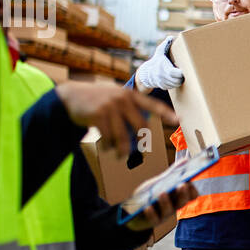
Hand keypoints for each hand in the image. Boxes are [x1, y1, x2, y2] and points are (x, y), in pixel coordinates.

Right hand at [56, 81, 177, 153]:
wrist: (71, 96)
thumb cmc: (97, 100)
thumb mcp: (115, 96)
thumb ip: (129, 108)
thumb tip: (142, 131)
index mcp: (130, 95)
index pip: (152, 105)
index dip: (165, 113)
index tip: (178, 120)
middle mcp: (122, 99)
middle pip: (140, 126)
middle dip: (140, 141)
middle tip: (137, 149)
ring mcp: (110, 106)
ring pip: (123, 135)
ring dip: (121, 148)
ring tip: (120, 154)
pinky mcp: (98, 115)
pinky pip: (108, 137)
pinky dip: (108, 145)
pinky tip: (106, 146)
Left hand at [125, 180, 198, 231]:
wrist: (133, 210)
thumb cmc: (149, 194)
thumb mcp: (160, 181)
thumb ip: (172, 173)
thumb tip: (185, 160)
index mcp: (177, 197)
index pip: (191, 195)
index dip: (192, 189)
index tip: (190, 180)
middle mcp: (173, 206)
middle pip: (182, 202)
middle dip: (183, 194)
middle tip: (182, 185)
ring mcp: (163, 215)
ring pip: (169, 210)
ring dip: (166, 202)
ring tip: (162, 193)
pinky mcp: (152, 221)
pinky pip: (154, 219)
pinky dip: (151, 213)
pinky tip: (148, 206)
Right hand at [135, 36, 183, 91]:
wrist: (145, 72)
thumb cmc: (155, 60)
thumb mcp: (159, 52)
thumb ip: (166, 44)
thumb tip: (172, 36)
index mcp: (164, 68)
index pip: (175, 74)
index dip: (181, 73)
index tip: (183, 70)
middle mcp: (163, 77)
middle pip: (178, 81)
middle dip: (182, 77)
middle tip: (185, 72)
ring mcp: (163, 83)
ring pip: (176, 85)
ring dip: (179, 81)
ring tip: (180, 75)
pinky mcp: (163, 87)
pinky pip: (172, 87)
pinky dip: (175, 84)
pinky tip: (175, 79)